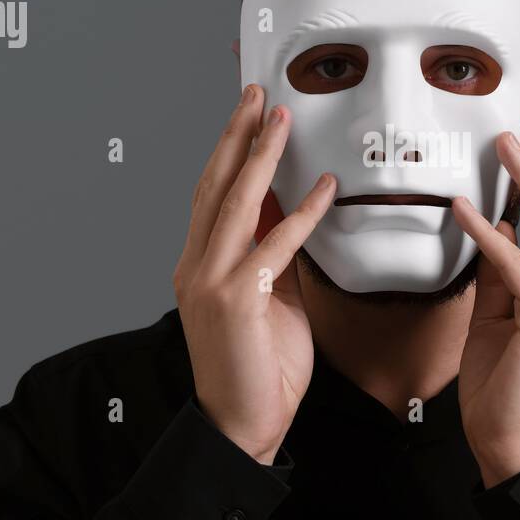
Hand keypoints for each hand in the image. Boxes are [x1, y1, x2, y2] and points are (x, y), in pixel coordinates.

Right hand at [172, 84, 335, 464]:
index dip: (228, 150)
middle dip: (236, 134)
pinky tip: (322, 188)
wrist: (243, 425)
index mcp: (199, 265)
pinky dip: (302, 213)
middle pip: (214, 185)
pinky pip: (276, 244)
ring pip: (235, 202)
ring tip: (278, 118)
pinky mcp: (238, 299)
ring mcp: (212, 281)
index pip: (212, 195)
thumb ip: (278, 258)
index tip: (247, 115)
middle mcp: (197, 266)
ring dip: (259, 155)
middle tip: (256, 94)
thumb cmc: (259, 368)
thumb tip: (296, 215)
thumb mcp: (271, 300)